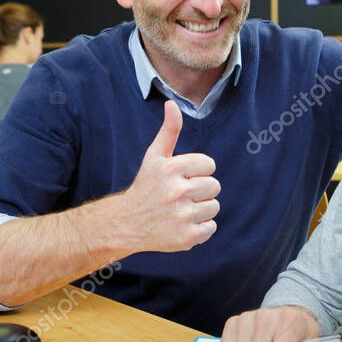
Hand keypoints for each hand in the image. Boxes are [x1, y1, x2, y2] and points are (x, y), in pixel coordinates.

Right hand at [123, 100, 219, 251]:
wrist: (127, 223)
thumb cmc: (146, 186)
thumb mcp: (154, 156)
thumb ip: (169, 130)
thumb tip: (172, 104)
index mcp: (171, 169)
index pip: (210, 165)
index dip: (198, 171)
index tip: (182, 177)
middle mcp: (176, 192)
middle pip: (214, 186)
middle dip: (200, 190)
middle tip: (180, 195)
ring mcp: (182, 216)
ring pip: (214, 207)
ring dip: (201, 209)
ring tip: (180, 209)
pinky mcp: (186, 237)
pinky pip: (211, 227)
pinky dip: (200, 227)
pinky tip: (182, 223)